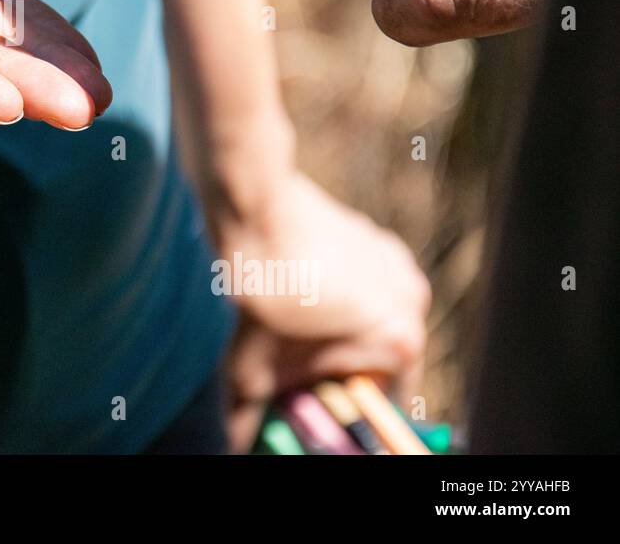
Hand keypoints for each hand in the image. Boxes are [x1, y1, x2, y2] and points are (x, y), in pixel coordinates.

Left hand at [215, 170, 429, 450]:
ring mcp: (395, 262)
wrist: (248, 203)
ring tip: (282, 327)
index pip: (381, 400)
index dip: (339, 409)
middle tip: (286, 369)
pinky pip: (356, 282)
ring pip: (364, 316)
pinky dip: (329, 292)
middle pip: (374, 355)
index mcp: (400, 341)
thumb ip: (251, 415)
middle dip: (332, 367)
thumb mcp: (251, 366)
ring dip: (330, 328)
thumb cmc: (258, 287)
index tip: (306, 409)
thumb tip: (233, 442)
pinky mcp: (371, 235)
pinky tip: (288, 289)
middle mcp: (412, 300)